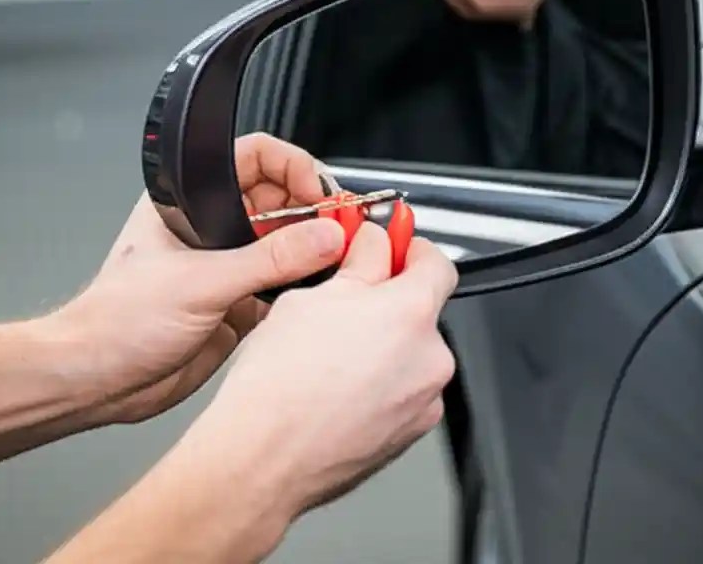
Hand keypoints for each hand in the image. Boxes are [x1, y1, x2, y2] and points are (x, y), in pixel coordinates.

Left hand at [60, 133, 345, 423]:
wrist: (99, 382)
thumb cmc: (115, 322)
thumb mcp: (199, 283)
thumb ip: (268, 260)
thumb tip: (323, 238)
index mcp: (189, 202)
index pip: (254, 158)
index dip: (293, 167)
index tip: (320, 193)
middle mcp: (212, 229)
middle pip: (281, 199)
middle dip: (314, 211)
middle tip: (340, 229)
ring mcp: (228, 267)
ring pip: (288, 243)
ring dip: (313, 252)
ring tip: (335, 262)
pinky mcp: (240, 306)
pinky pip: (287, 287)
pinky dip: (306, 290)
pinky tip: (315, 297)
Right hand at [191, 221, 458, 514]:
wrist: (264, 460)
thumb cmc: (280, 385)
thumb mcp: (312, 296)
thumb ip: (360, 261)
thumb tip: (374, 243)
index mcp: (411, 314)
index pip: (438, 264)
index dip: (413, 250)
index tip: (396, 247)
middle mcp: (431, 358)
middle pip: (422, 313)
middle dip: (388, 305)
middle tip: (344, 306)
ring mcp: (424, 401)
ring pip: (410, 356)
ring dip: (382, 348)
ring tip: (330, 359)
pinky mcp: (410, 433)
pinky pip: (403, 393)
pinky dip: (379, 386)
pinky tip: (337, 390)